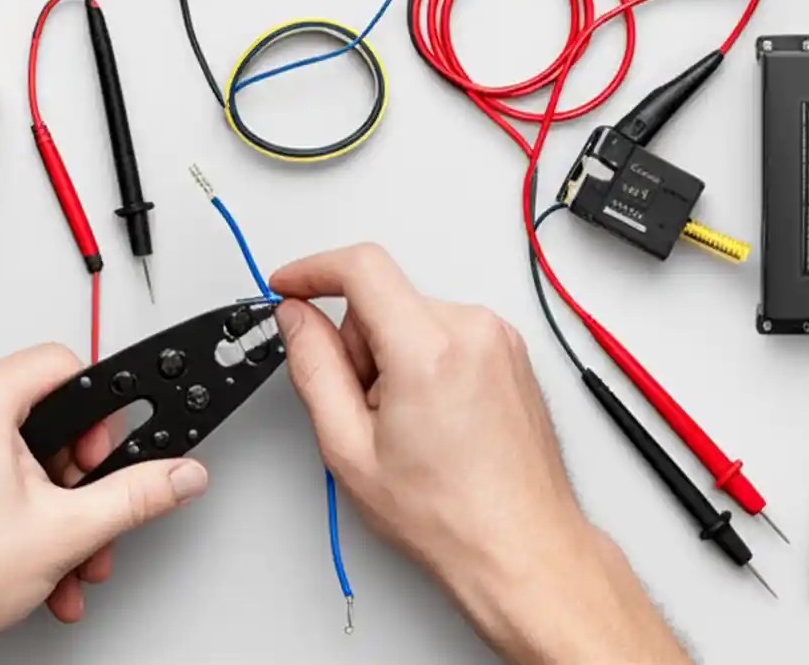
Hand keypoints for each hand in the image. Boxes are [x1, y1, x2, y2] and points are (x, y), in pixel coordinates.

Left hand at [0, 344, 209, 663]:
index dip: (100, 412)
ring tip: (55, 553)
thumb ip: (137, 495)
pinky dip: (7, 511)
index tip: (106, 452)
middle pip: (40, 417)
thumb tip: (178, 474)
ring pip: (10, 453)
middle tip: (82, 511)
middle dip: (74, 478)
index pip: (65, 365)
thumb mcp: (67, 531)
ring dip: (46, 506)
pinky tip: (22, 557)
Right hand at [271, 244, 687, 663]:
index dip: (312, 270)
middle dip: (359, 346)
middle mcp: (474, 330)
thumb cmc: (450, 514)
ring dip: (393, 358)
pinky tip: (433, 418)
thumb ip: (313, 367)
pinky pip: (446, 334)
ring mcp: (499, 338)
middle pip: (384, 299)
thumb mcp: (349, 447)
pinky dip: (426, 363)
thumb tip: (296, 318)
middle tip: (366, 411)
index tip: (288, 286)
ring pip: (414, 317)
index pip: (361, 266)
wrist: (520, 543)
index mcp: (430, 348)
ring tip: (408, 424)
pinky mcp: (511, 351)